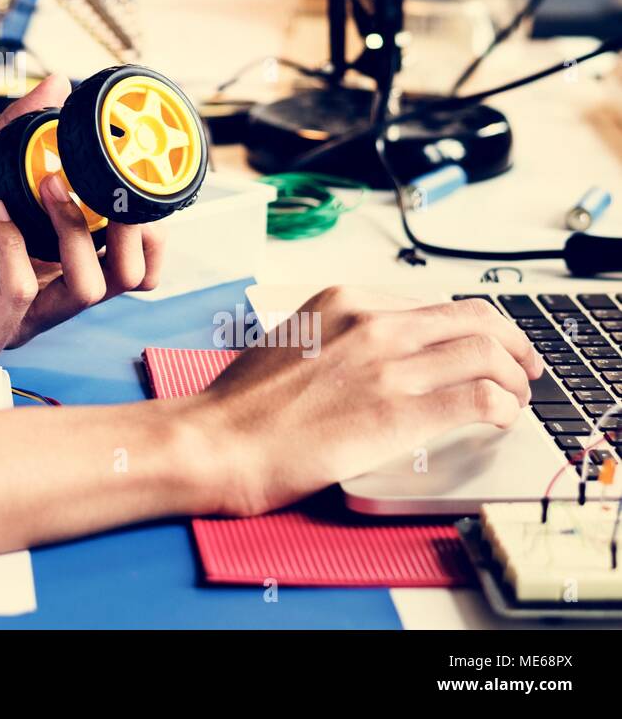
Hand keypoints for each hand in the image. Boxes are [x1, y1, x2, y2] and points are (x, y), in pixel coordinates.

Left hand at [0, 74, 165, 356]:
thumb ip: (12, 132)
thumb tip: (54, 85)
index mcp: (51, 259)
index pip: (129, 257)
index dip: (149, 229)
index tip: (140, 181)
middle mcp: (44, 292)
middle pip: (125, 279)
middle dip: (131, 233)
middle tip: (101, 185)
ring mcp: (18, 317)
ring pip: (86, 290)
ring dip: (75, 230)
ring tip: (44, 184)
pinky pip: (21, 297)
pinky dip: (14, 248)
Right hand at [184, 287, 542, 514]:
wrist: (218, 440)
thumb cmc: (242, 404)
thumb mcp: (292, 341)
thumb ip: (340, 338)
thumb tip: (380, 356)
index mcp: (341, 300)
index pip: (430, 303)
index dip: (468, 326)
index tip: (479, 345)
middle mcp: (369, 322)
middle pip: (471, 318)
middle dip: (510, 342)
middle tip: (522, 365)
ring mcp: (386, 365)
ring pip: (485, 354)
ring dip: (513, 378)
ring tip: (515, 399)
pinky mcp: (399, 412)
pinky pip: (478, 398)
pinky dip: (502, 407)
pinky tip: (499, 420)